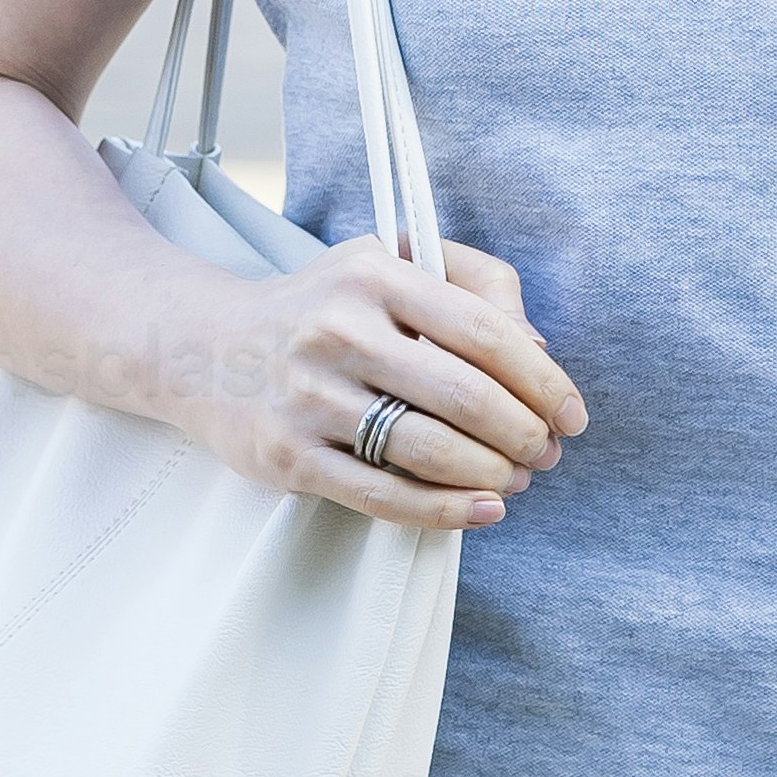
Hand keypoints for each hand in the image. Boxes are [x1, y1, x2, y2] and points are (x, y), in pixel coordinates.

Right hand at [174, 230, 585, 529]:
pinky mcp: (288, 454)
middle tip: (545, 453)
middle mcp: (338, 329)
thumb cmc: (322, 308)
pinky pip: (383, 495)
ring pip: (428, 449)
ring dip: (491, 474)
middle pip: (465, 395)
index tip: (572, 414)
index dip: (542, 381)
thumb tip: (538, 352)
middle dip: (524, 434)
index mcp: (373, 274)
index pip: (484, 331)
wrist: (204, 348)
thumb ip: (472, 286)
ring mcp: (308, 396)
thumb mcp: (387, 265)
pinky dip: (445, 510)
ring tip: (514, 480)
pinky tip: (483, 511)